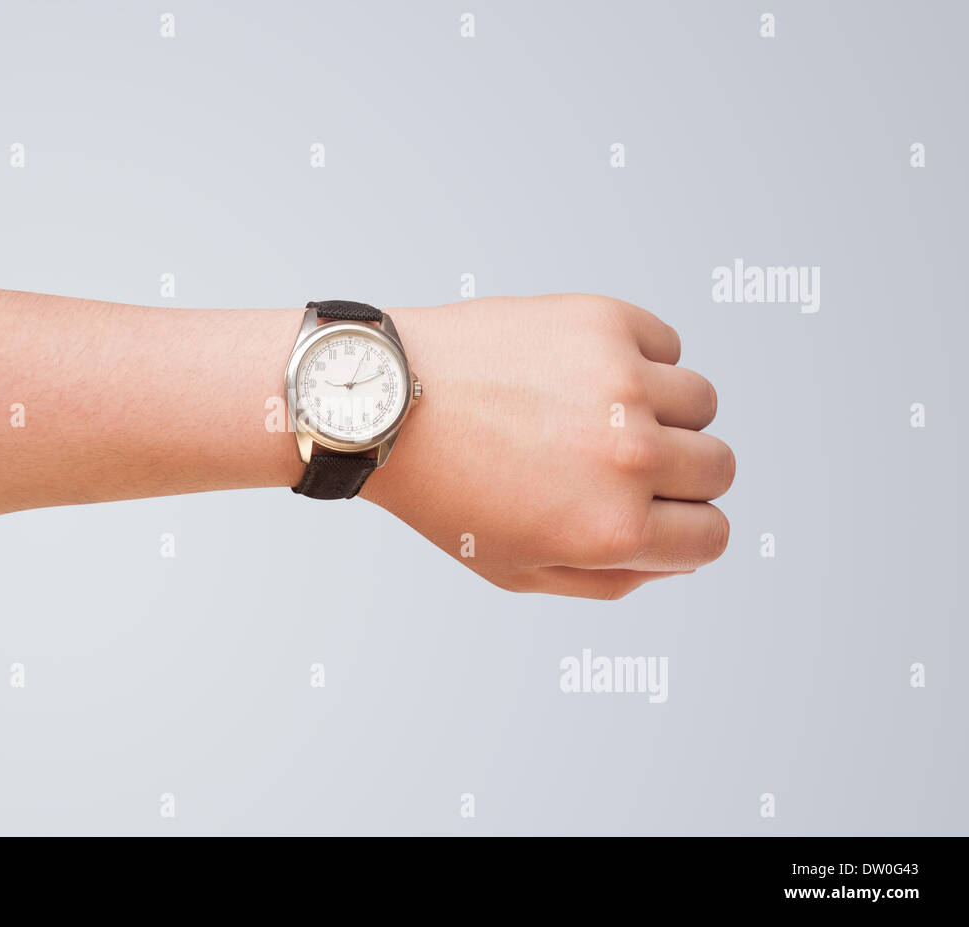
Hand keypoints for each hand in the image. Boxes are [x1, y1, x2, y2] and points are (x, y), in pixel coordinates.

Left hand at [360, 295, 734, 598]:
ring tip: (594, 413)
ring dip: (662, 411)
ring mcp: (621, 383)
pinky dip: (638, 357)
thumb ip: (612, 579)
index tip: (648, 511)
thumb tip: (678, 555)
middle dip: (677, 472)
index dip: (682, 529)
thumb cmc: (444, 490)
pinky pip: (666, 343)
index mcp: (612, 530)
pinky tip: (579, 372)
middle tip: (612, 460)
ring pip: (702, 402)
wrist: (385, 401)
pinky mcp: (604, 321)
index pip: (713, 536)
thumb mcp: (518, 570)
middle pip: (719, 467)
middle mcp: (629, 458)